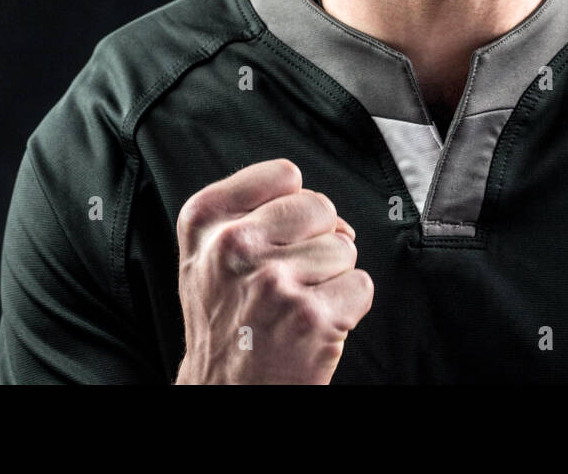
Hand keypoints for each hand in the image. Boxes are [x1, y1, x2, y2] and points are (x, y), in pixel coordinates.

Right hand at [173, 159, 372, 383]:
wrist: (224, 392)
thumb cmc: (224, 322)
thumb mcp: (207, 253)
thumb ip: (251, 210)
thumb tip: (327, 213)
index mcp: (206, 220)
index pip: (285, 175)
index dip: (292, 206)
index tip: (276, 237)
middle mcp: (235, 245)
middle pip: (321, 207)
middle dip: (317, 241)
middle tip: (287, 279)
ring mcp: (274, 281)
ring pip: (344, 247)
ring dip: (330, 277)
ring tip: (295, 305)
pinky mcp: (310, 315)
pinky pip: (361, 284)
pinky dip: (348, 306)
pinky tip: (314, 323)